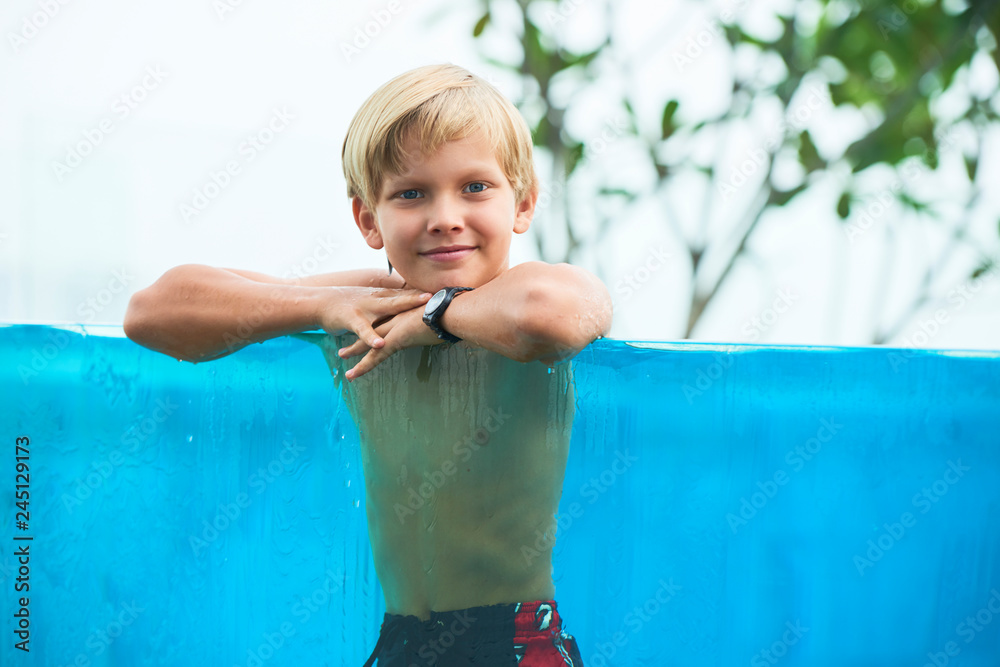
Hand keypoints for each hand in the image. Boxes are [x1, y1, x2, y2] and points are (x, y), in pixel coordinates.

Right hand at [316, 286, 431, 351]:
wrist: (321, 302)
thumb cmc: (351, 304)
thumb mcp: (374, 303)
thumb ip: (392, 307)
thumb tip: (412, 311)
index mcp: (384, 297)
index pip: (409, 294)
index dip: (426, 294)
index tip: (446, 291)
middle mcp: (378, 300)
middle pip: (404, 297)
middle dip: (422, 297)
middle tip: (440, 295)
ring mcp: (366, 309)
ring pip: (387, 310)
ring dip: (403, 310)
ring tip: (420, 316)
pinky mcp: (352, 320)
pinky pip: (364, 330)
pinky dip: (372, 338)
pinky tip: (380, 344)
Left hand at [337, 305, 444, 380]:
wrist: (452, 309)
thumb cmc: (456, 312)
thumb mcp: (449, 316)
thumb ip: (446, 322)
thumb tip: (454, 327)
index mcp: (409, 315)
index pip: (391, 319)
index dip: (382, 324)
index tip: (376, 326)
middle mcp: (398, 320)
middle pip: (375, 328)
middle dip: (361, 336)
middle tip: (349, 339)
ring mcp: (395, 329)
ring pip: (369, 344)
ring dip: (355, 351)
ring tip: (341, 356)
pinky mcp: (395, 339)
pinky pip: (376, 357)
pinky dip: (364, 366)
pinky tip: (352, 374)